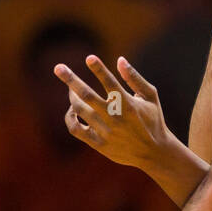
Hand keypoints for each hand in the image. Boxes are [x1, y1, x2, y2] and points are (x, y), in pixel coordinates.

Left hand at [54, 54, 168, 166]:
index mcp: (128, 104)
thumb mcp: (150, 96)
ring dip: (72, 96)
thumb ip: (134, 78)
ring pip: (79, 110)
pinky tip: (72, 110)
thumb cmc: (152, 120)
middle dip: (71, 80)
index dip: (99, 69)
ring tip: (70, 89)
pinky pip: (76, 129)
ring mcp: (105, 131)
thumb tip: (120, 60)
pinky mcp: (98, 143)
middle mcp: (114, 117)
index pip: (110, 82)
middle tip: (58, 68)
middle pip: (87, 95)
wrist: (153, 153)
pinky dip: (70, 118)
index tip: (89, 58)